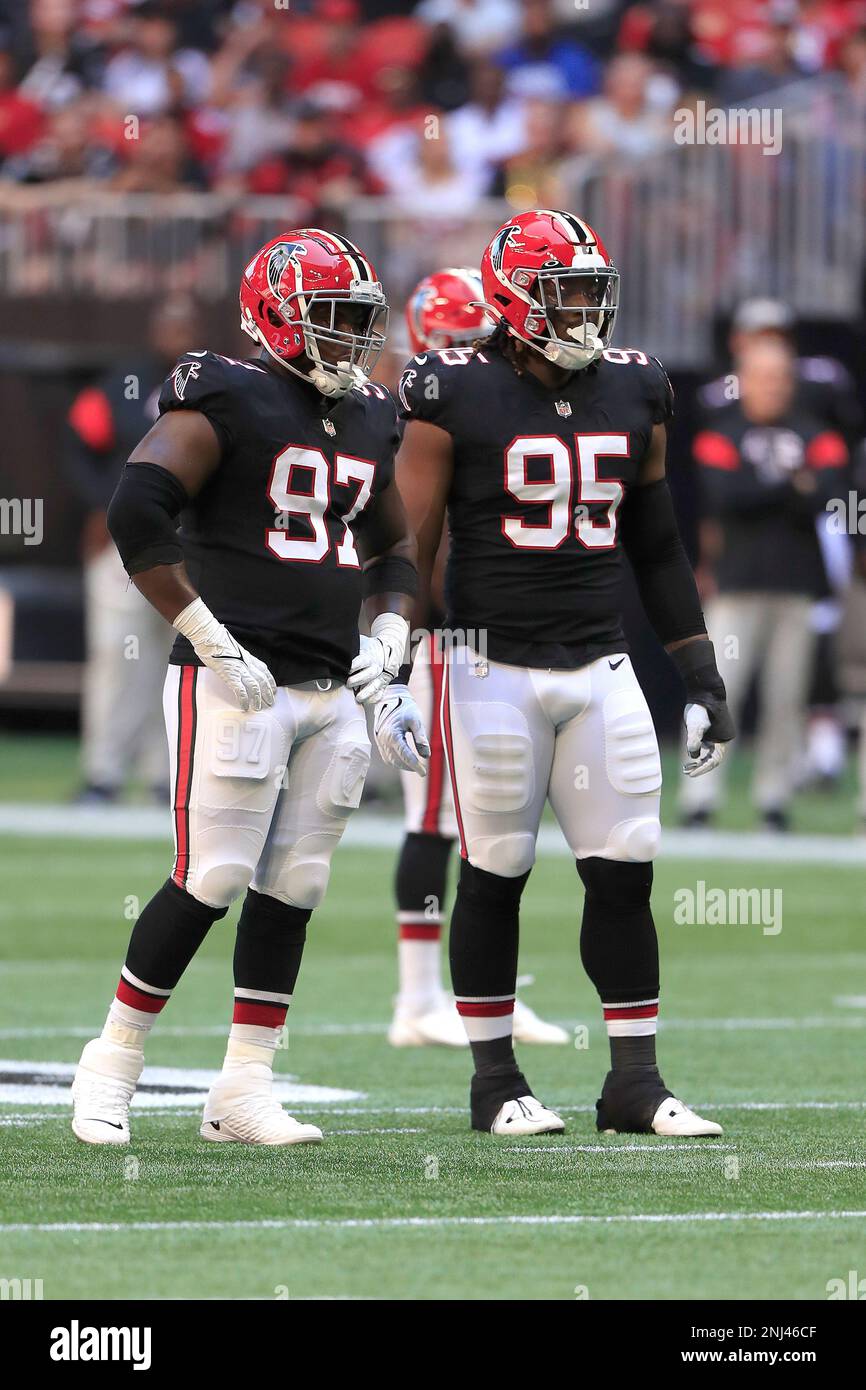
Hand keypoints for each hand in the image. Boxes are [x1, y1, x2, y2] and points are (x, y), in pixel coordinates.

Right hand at [173, 597, 275, 711]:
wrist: (210, 638)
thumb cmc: (218, 642)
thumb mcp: (234, 650)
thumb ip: (239, 658)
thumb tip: (238, 664)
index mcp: (249, 658)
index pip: (264, 671)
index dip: (270, 682)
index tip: (273, 689)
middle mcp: (248, 664)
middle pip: (263, 681)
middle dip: (268, 693)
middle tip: (270, 703)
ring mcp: (240, 670)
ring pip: (255, 687)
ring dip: (258, 699)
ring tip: (258, 708)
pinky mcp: (231, 676)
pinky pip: (241, 691)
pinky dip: (244, 700)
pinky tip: (245, 706)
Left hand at [348, 613, 408, 705]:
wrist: (386, 650)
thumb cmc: (368, 648)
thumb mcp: (361, 643)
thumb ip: (351, 647)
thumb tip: (335, 647)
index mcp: (370, 656)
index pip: (363, 660)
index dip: (355, 665)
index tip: (348, 669)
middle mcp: (376, 666)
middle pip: (370, 674)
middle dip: (359, 680)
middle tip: (348, 683)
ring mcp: (381, 676)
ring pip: (376, 685)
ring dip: (367, 692)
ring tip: (358, 698)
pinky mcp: (383, 684)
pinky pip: (381, 692)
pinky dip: (375, 698)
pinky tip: (368, 701)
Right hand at [373, 685, 430, 775]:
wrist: (390, 697)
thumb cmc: (405, 707)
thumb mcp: (416, 720)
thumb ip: (421, 738)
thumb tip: (426, 756)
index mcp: (393, 735)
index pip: (405, 756)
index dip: (415, 766)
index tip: (424, 773)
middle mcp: (384, 740)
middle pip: (397, 761)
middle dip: (409, 767)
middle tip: (421, 770)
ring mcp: (379, 741)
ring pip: (390, 760)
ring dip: (402, 765)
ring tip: (414, 765)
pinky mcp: (378, 740)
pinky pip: (386, 756)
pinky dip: (395, 761)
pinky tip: (404, 760)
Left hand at [682, 702, 728, 777]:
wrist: (702, 694)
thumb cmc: (700, 710)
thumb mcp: (695, 726)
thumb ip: (694, 741)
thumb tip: (693, 756)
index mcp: (721, 741)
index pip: (713, 761)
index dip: (703, 768)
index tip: (691, 774)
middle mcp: (719, 742)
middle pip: (711, 760)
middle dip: (700, 768)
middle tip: (687, 772)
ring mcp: (712, 739)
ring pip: (707, 756)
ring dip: (697, 763)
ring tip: (686, 769)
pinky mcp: (706, 735)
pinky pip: (703, 750)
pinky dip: (695, 755)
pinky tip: (687, 760)